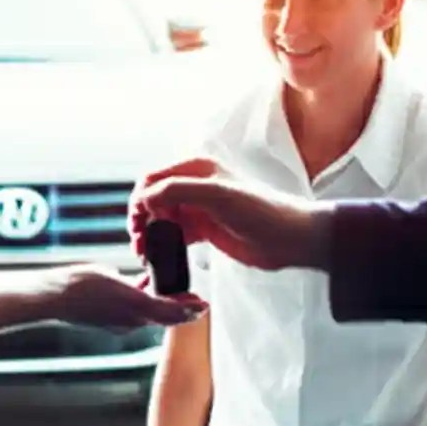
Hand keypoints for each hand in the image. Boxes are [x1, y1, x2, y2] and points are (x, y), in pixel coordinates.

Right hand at [40, 264, 206, 331]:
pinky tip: (144, 285)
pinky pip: (134, 310)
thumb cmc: (81, 287)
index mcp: (136, 311)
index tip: (205, 305)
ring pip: (150, 313)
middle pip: (164, 316)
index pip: (172, 314)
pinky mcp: (108, 317)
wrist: (53, 297)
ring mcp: (118, 320)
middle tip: (196, 299)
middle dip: (181, 308)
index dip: (190, 310)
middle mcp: (130, 320)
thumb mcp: (116, 282)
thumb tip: (159, 292)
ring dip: (165, 304)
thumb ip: (142, 291)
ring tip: (176, 291)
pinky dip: (145, 301)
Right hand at [133, 175, 328, 270]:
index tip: (136, 222)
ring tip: (144, 253)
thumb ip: (177, 191)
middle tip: (138, 241)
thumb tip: (145, 198)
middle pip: (153, 198)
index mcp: (196, 168)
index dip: (139, 199)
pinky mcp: (204, 229)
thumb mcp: (216, 195)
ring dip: (149, 234)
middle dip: (141, 218)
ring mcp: (199, 208)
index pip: (153, 178)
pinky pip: (174, 234)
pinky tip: (159, 258)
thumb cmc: (260, 211)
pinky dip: (163, 245)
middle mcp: (195, 185)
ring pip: (161, 218)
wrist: (291, 238)